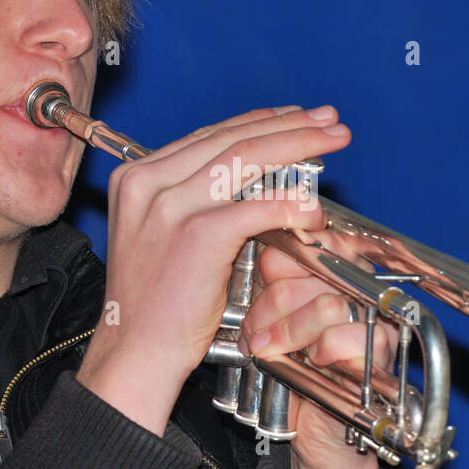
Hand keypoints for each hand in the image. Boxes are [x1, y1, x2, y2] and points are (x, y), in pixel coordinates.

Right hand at [76, 104, 351, 436]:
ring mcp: (171, 206)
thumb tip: (252, 181)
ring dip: (298, 146)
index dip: (259, 122)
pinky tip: (314, 209)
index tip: (295, 117)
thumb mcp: (161, 236)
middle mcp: (150, 182)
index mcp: (138, 178)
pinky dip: (292, 205)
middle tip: (328, 120)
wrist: (135, 351)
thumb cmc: (154, 306)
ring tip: (333, 141)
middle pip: (231, 139)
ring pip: (247, 160)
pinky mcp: (197, 235)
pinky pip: (257, 208)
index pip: (209, 135)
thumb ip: (195, 202)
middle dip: (289, 124)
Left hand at [240, 231, 398, 468]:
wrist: (315, 433)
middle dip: (271, 304)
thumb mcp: (273, 323)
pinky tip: (310, 363)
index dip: (281, 259)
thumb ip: (272, 287)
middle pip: (314, 271)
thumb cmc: (294, 375)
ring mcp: (372, 320)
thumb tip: (268, 253)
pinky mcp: (378, 354)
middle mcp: (360, 290)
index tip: (261, 283)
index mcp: (337, 273)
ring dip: (287, 331)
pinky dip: (319, 350)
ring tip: (268, 351)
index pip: (316, 241)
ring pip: (326, 305)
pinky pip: (344, 338)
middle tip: (254, 334)